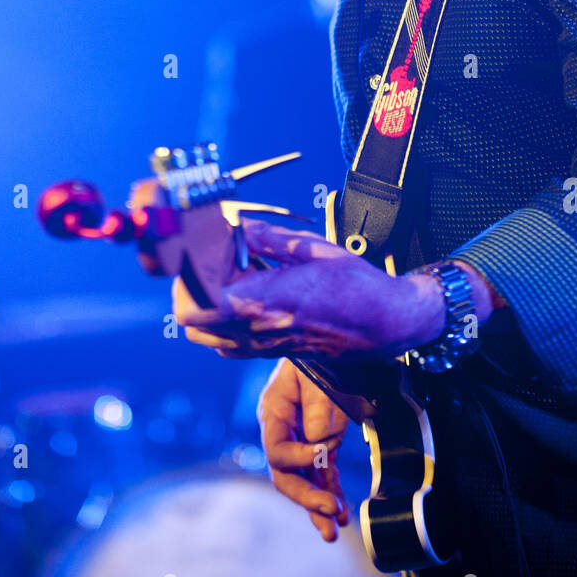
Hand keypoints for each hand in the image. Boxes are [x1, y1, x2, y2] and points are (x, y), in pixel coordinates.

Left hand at [172, 218, 446, 358]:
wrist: (386, 324)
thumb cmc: (357, 285)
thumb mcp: (314, 249)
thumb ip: (269, 238)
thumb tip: (237, 224)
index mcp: (266, 301)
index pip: (199, 300)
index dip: (190, 275)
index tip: (205, 249)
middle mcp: (259, 329)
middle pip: (193, 320)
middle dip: (192, 287)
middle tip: (212, 261)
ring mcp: (264, 346)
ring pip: (207, 334)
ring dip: (207, 303)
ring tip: (231, 276)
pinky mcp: (273, 352)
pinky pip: (229, 342)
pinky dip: (225, 319)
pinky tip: (249, 293)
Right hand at [257, 358, 349, 542]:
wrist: (328, 347)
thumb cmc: (315, 355)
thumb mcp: (312, 372)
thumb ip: (316, 404)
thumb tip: (319, 440)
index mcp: (274, 412)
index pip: (277, 449)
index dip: (298, 458)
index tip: (323, 452)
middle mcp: (283, 432)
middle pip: (285, 475)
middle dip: (306, 496)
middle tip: (328, 508)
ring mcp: (301, 442)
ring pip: (303, 483)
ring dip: (318, 506)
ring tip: (334, 528)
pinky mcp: (320, 448)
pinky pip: (323, 476)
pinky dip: (332, 493)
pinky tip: (342, 515)